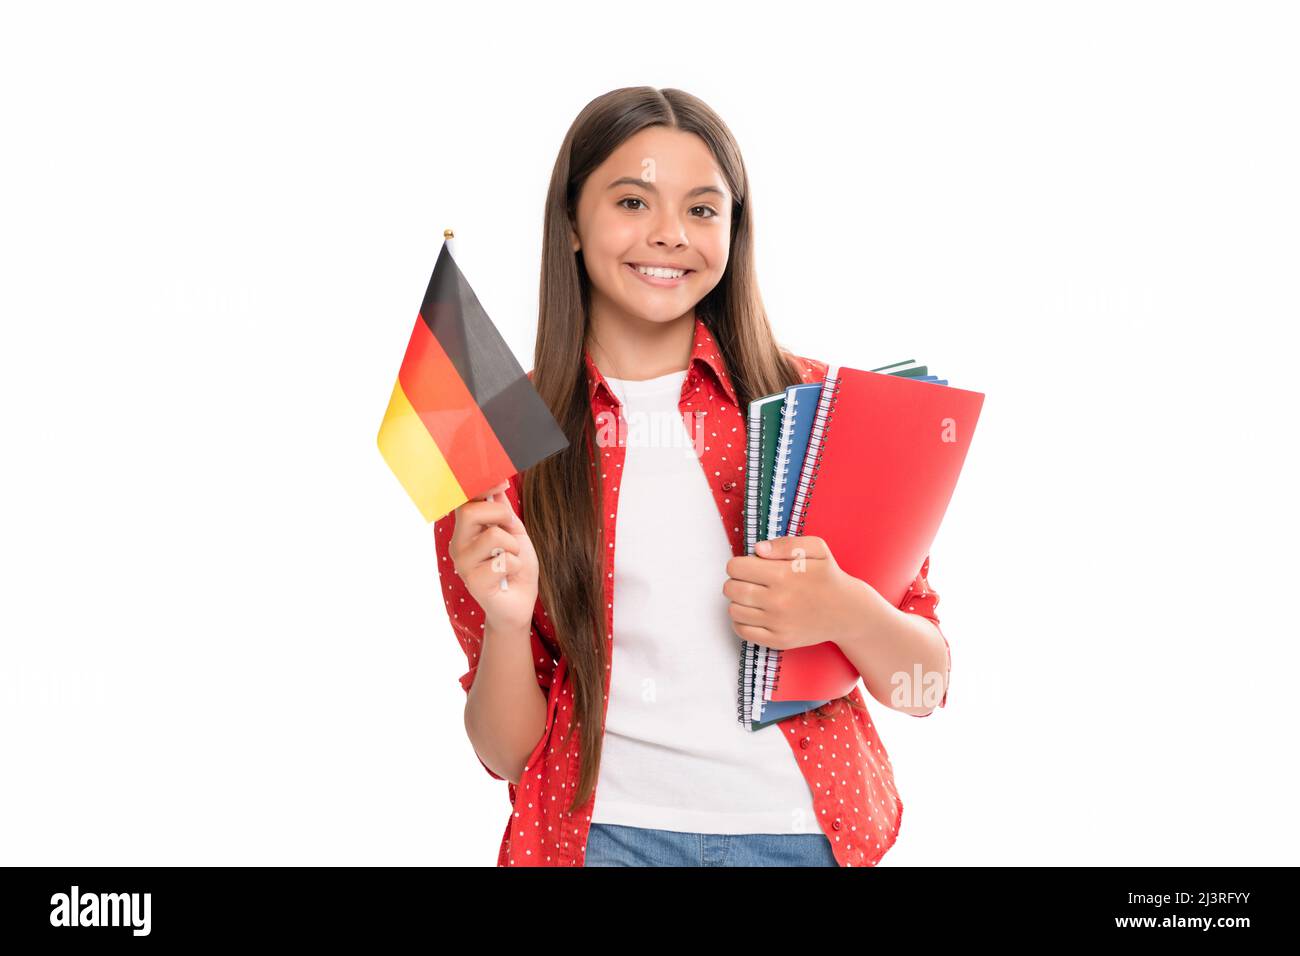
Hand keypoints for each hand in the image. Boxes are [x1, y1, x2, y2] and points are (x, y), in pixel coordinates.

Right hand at [447, 479, 538, 633]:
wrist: (519, 603)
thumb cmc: (515, 567)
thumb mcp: (513, 532)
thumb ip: (502, 511)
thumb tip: (497, 484)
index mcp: (466, 530)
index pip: (463, 500)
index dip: (481, 487)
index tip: (502, 484)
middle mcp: (459, 545)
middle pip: (470, 511)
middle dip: (501, 515)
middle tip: (511, 531)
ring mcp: (464, 564)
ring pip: (492, 535)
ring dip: (513, 546)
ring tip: (511, 558)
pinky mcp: (475, 582)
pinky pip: (503, 561)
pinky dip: (516, 565)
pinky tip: (510, 576)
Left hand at [723, 535, 881, 650]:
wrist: (847, 611)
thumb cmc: (828, 577)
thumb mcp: (816, 548)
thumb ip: (786, 543)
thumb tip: (758, 550)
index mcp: (784, 575)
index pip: (735, 568)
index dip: (739, 564)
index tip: (750, 566)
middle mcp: (778, 601)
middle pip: (730, 589)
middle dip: (736, 581)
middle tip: (751, 581)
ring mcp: (777, 624)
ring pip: (733, 610)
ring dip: (739, 601)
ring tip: (754, 596)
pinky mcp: (778, 640)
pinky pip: (742, 631)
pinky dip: (742, 621)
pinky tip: (755, 612)